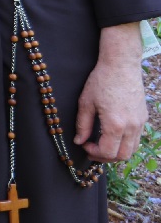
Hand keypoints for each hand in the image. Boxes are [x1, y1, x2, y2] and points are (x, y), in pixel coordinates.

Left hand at [75, 24, 146, 162]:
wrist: (121, 65)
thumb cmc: (101, 81)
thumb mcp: (85, 103)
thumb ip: (82, 125)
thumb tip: (79, 141)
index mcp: (116, 124)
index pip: (108, 152)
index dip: (94, 153)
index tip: (84, 145)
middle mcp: (132, 126)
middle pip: (122, 156)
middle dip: (106, 157)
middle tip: (92, 150)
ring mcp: (140, 122)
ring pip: (132, 149)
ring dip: (117, 152)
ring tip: (102, 145)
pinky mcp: (143, 118)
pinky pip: (136, 139)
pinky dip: (125, 143)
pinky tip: (112, 136)